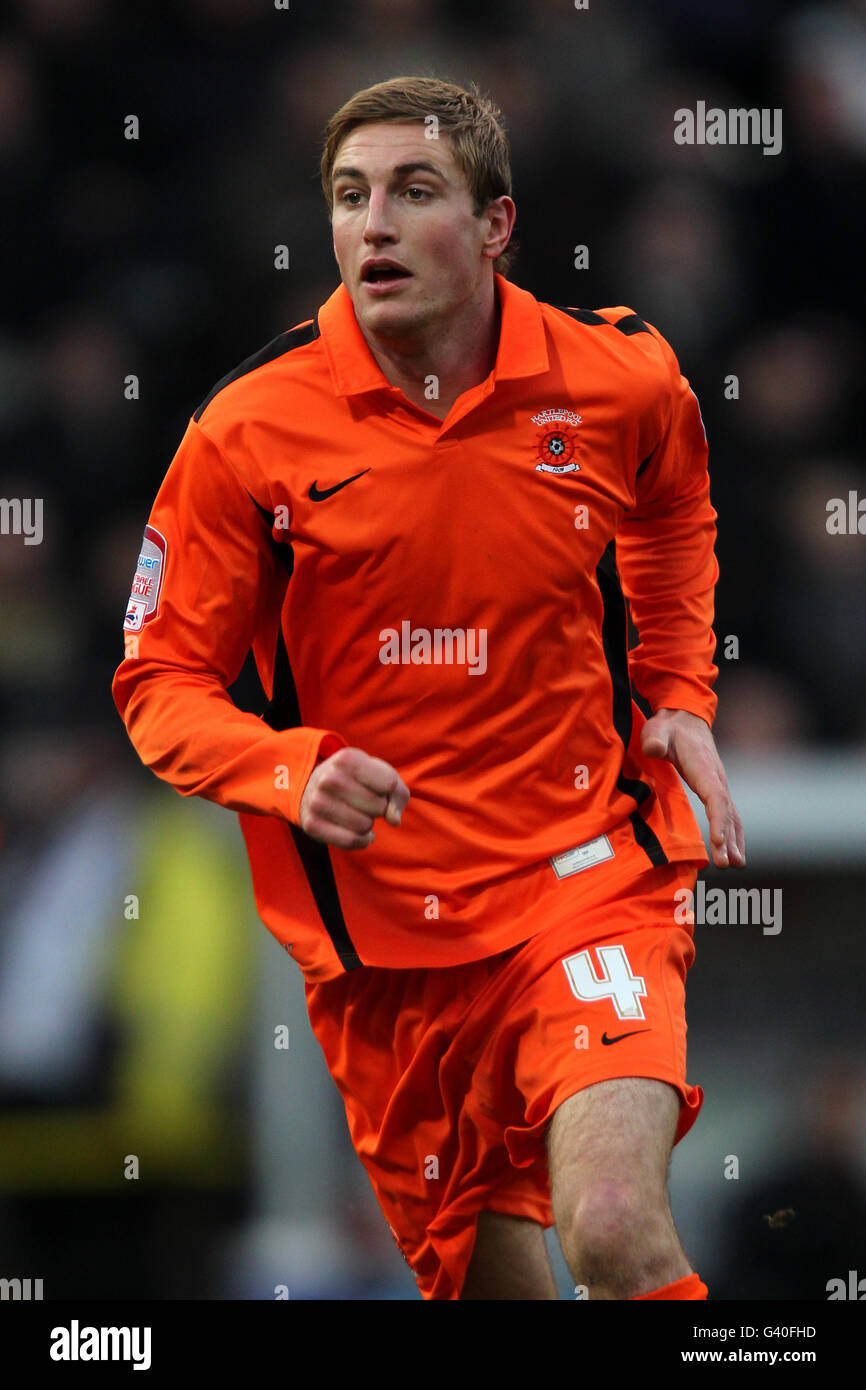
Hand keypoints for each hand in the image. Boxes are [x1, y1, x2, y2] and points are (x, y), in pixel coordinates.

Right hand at [299, 746, 409, 849]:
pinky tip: (360, 832)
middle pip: (379, 807)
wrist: (313, 786)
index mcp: (346, 758)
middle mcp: (328, 779)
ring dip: (368, 823)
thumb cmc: (356, 779)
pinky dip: (362, 840)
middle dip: (379, 807)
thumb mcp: (379, 773)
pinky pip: (350, 841)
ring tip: (357, 812)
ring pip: (365, 826)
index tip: (377, 785)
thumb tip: (394, 820)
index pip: (389, 784)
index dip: (390, 789)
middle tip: (366, 801)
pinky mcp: (311, 825)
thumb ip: (398, 793)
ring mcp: (317, 802)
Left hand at [640, 708, 745, 868]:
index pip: (715, 797)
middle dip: (728, 839)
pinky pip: (729, 813)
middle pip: (726, 812)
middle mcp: (717, 778)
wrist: (684, 717)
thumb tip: (654, 749)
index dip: (718, 820)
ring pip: (731, 815)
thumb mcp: (656, 730)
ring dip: (734, 840)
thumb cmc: (668, 727)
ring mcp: (719, 784)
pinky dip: (734, 833)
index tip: (718, 841)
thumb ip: (655, 740)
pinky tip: (734, 852)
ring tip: (736, 865)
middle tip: (728, 864)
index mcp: (704, 767)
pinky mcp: (716, 789)